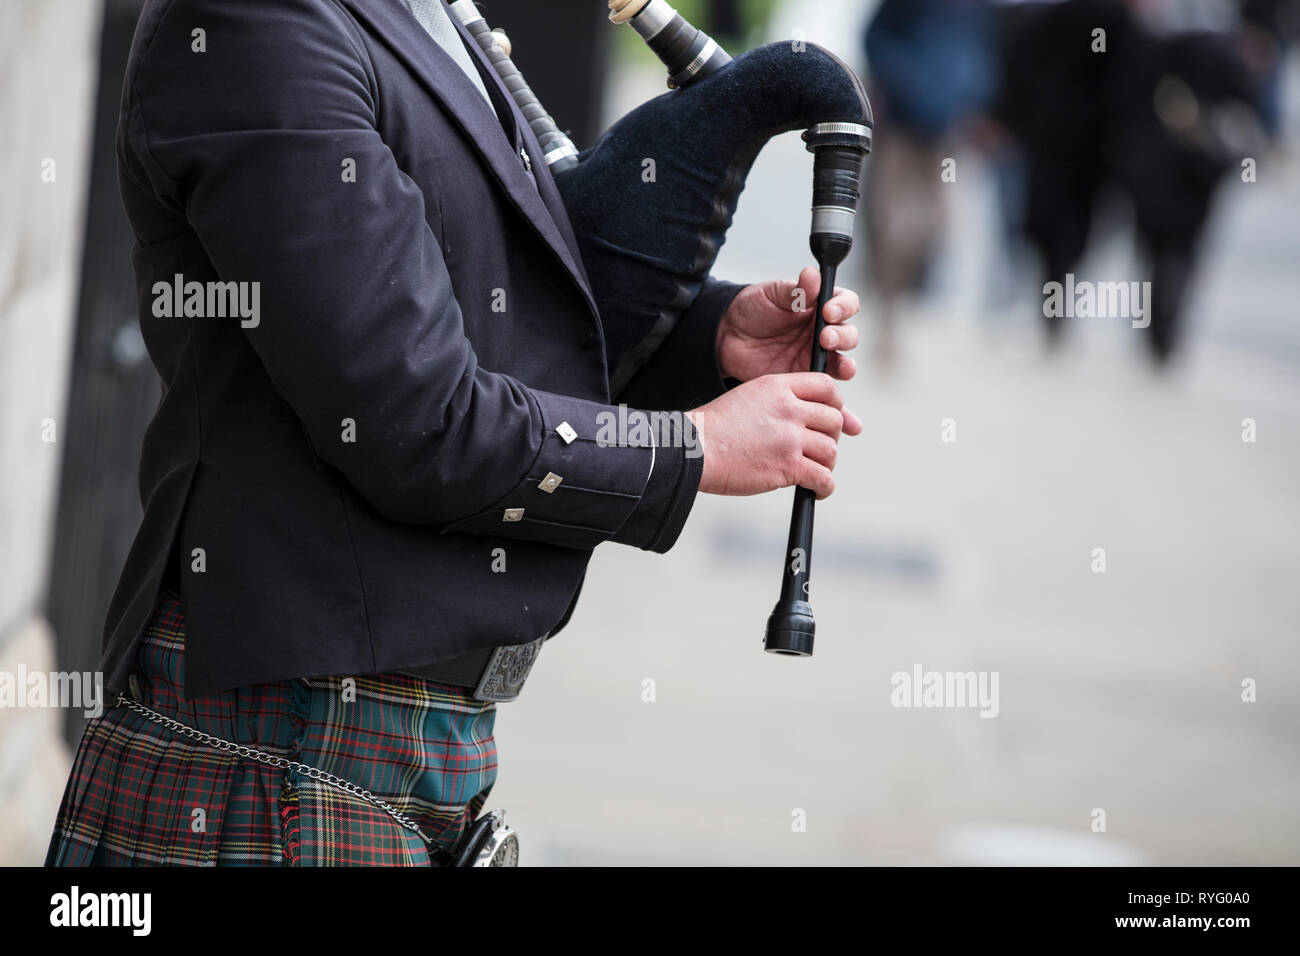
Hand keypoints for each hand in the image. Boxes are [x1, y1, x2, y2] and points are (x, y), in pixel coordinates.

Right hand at [684, 372, 861, 499]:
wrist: (694, 450)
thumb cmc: (716, 429)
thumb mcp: (749, 397)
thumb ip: (779, 400)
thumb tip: (806, 417)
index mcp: (778, 387)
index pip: (826, 386)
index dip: (835, 403)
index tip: (830, 417)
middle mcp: (788, 409)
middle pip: (834, 420)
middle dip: (831, 437)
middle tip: (819, 449)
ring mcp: (790, 438)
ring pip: (831, 450)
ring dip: (827, 464)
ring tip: (814, 471)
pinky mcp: (788, 466)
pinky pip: (823, 478)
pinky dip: (824, 488)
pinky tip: (816, 491)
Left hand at [716, 266, 860, 382]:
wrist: (728, 338)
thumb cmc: (752, 310)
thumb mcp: (771, 294)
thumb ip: (795, 290)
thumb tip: (813, 274)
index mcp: (820, 306)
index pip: (846, 304)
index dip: (844, 307)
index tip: (828, 311)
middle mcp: (823, 331)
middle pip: (849, 334)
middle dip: (842, 336)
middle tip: (824, 336)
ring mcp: (816, 356)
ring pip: (843, 362)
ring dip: (845, 363)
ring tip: (838, 365)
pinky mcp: (805, 377)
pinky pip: (825, 387)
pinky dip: (833, 393)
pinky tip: (832, 395)